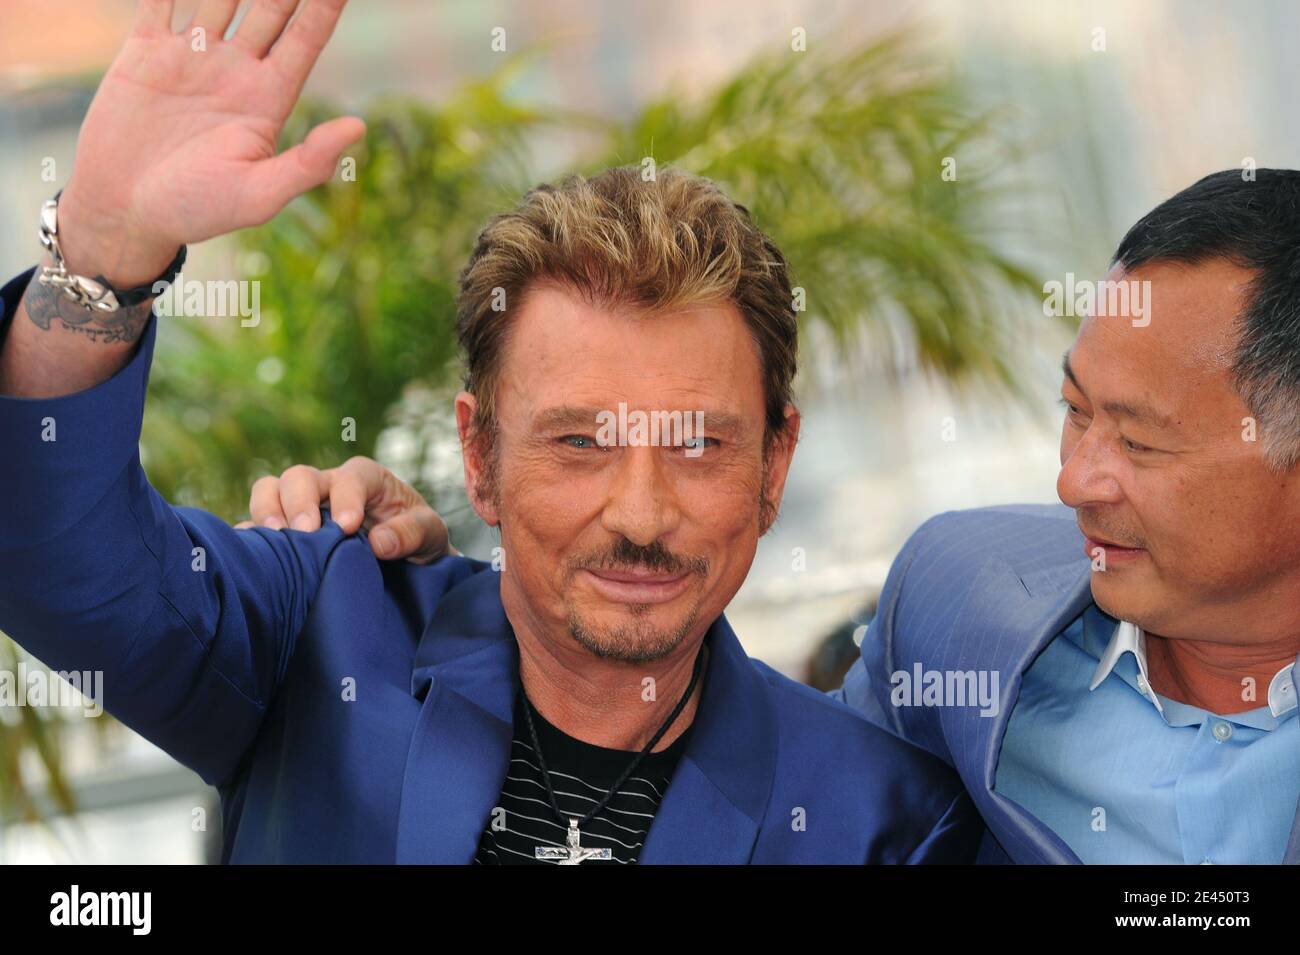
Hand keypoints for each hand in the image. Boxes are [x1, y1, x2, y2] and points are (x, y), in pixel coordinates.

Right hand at [59, 0, 363, 283]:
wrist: (124, 212)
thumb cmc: (196, 212)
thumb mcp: (258, 195)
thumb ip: (309, 163)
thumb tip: (359, 126)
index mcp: (268, 99)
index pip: (304, 38)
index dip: (324, 5)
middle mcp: (236, 71)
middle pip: (269, 7)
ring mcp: (192, 57)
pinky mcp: (145, 52)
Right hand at [236, 457, 454, 563]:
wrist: (406, 562)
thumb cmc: (417, 538)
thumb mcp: (431, 534)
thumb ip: (412, 533)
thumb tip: (378, 543)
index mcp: (365, 479)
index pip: (349, 478)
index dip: (345, 498)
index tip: (346, 527)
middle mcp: (328, 485)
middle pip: (299, 477)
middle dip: (297, 502)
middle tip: (304, 534)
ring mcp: (302, 505)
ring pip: (269, 490)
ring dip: (267, 512)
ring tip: (277, 541)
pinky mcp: (285, 528)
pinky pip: (256, 524)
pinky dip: (252, 535)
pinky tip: (257, 556)